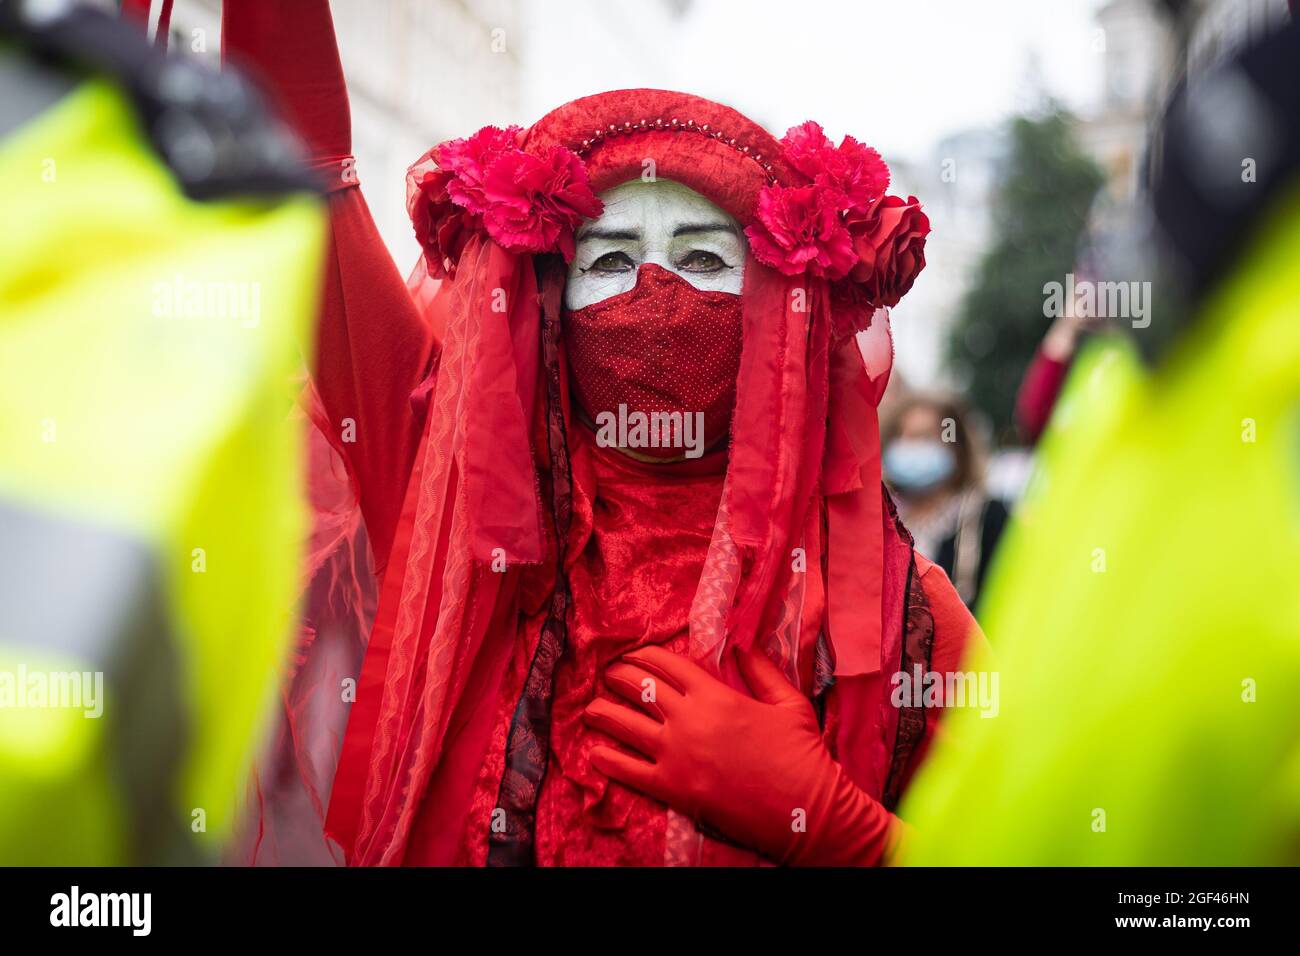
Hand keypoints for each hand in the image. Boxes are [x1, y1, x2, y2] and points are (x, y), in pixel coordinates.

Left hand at [583, 644, 897, 864]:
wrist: (804, 810)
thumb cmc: (801, 754)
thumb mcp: (788, 702)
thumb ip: (761, 670)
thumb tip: (741, 645)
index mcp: (716, 694)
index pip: (665, 664)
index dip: (642, 654)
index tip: (630, 654)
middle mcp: (690, 719)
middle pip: (639, 687)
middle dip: (618, 677)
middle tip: (607, 676)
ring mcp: (677, 754)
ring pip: (625, 724)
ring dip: (602, 713)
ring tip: (591, 709)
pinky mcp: (672, 788)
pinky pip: (628, 770)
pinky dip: (607, 759)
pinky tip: (595, 752)